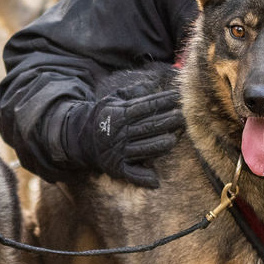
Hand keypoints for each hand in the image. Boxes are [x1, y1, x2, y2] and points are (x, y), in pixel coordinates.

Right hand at [72, 67, 184, 188]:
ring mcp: (119, 152)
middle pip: (147, 126)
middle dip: (166, 121)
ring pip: (144, 149)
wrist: (81, 139)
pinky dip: (143, 177)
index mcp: (119, 115)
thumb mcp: (112, 100)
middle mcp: (119, 134)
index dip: (162, 101)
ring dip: (160, 145)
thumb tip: (150, 84)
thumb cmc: (104, 117)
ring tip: (174, 139)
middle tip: (183, 116)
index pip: (145, 107)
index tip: (177, 97)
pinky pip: (131, 174)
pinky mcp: (117, 167)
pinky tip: (155, 179)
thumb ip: (131, 92)